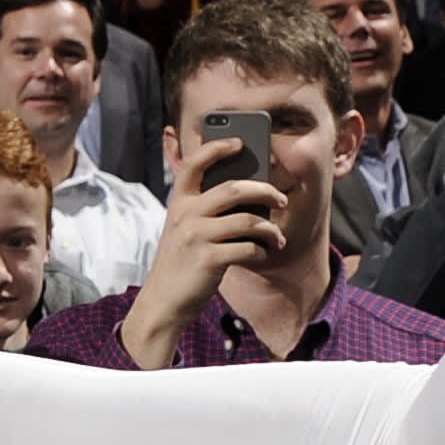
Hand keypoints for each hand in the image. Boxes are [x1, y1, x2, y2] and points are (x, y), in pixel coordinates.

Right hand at [120, 129, 283, 370]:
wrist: (163, 302)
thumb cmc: (182, 262)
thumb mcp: (184, 229)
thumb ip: (206, 209)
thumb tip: (250, 195)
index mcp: (179, 203)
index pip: (195, 163)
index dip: (217, 148)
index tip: (240, 142)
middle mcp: (185, 215)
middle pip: (234, 188)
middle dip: (265, 190)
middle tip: (281, 198)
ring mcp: (196, 237)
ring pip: (247, 220)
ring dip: (270, 229)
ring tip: (278, 237)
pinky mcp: (208, 260)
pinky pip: (248, 248)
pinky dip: (261, 251)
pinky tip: (263, 254)